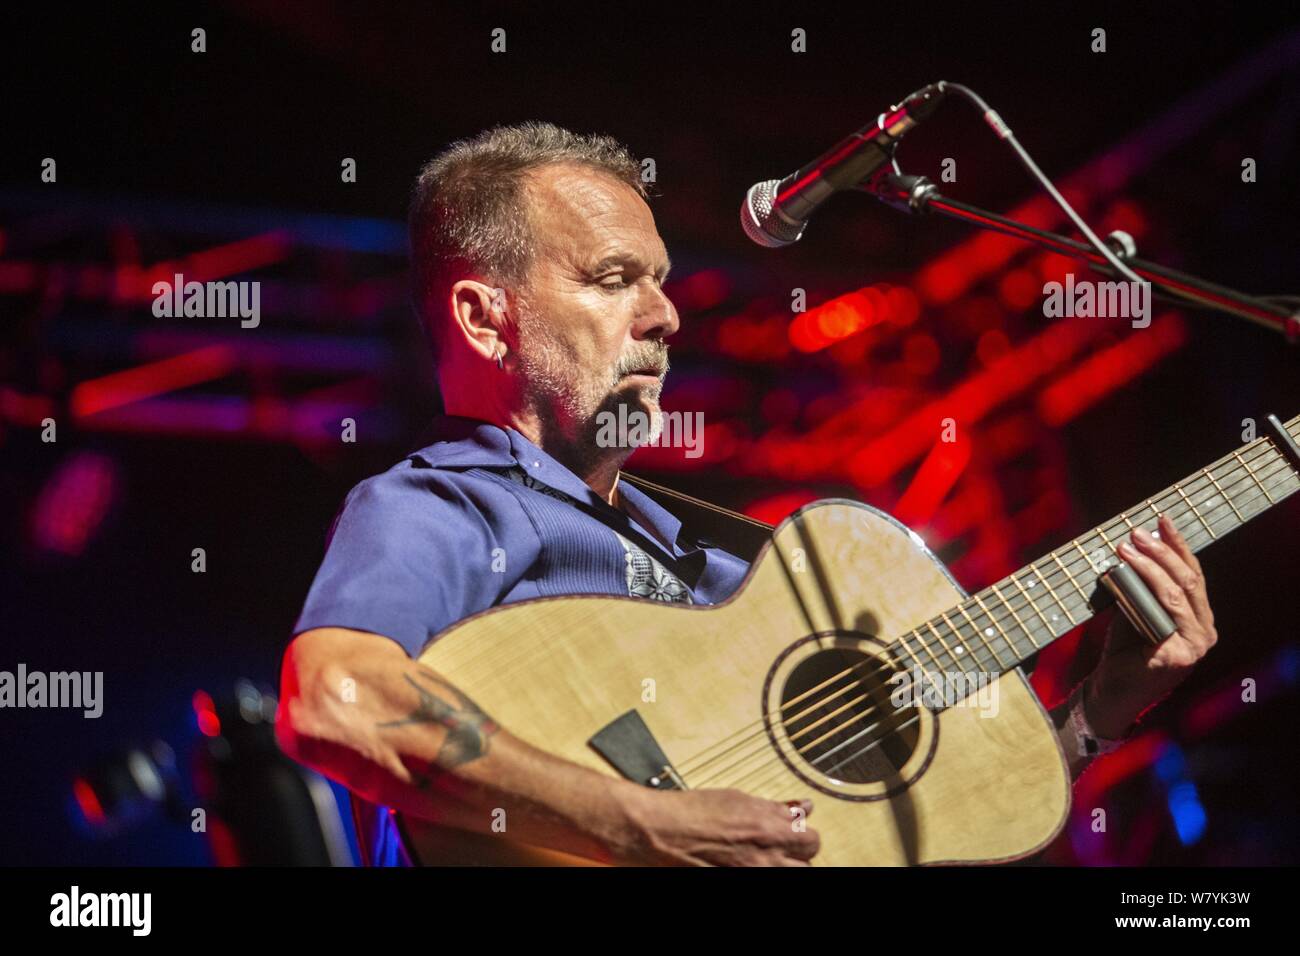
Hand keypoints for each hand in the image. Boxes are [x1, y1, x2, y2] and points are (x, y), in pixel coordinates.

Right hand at [619, 788, 819, 865]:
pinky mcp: (736, 882)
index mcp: (770, 828)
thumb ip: (774, 808)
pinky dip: (759, 872)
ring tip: (762, 858)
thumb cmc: (691, 812)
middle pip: (807, 862)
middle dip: (797, 854)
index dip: (802, 835)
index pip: (811, 838)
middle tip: (778, 848)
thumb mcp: (738, 799)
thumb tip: (802, 807)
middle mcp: (766, 856)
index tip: (793, 833)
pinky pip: (765, 881)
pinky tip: (744, 863)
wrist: (659, 831)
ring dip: (782, 865)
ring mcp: (752, 873)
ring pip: (792, 874)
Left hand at [1087, 514, 1217, 737]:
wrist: (1111, 691)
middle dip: (1162, 550)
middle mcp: (1205, 631)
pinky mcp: (1180, 655)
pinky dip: (1143, 590)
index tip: (1162, 519)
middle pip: (1189, 579)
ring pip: (1176, 593)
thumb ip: (1143, 587)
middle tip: (1136, 532)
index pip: (1194, 574)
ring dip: (1150, 565)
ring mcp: (1196, 645)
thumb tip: (1136, 548)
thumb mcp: (1137, 612)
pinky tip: (1125, 574)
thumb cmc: (1124, 651)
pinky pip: (1161, 613)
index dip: (1179, 545)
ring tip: (1125, 547)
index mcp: (1199, 618)